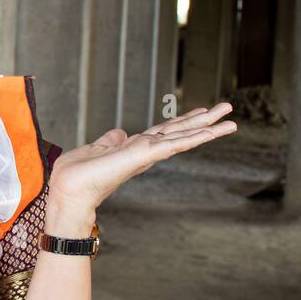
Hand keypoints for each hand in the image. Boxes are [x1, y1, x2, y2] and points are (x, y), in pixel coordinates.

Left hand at [47, 103, 236, 220]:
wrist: (68, 191)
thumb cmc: (77, 175)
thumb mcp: (96, 149)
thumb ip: (110, 141)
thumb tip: (120, 132)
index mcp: (135, 148)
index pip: (165, 131)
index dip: (184, 121)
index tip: (202, 111)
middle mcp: (145, 151)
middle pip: (180, 131)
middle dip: (205, 121)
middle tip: (228, 109)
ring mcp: (146, 154)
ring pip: (183, 137)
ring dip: (207, 128)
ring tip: (231, 121)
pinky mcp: (143, 156)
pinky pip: (173, 145)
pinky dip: (192, 139)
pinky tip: (209, 132)